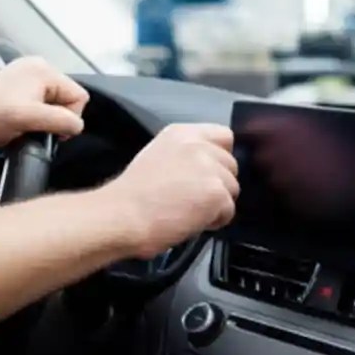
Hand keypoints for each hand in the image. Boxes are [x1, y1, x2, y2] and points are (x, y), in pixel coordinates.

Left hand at [0, 57, 89, 150]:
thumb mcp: (30, 119)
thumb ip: (61, 120)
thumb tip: (76, 126)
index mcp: (42, 69)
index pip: (78, 96)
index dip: (68, 117)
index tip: (48, 129)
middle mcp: (37, 68)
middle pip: (68, 99)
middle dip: (56, 118)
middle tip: (34, 127)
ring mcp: (27, 77)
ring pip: (55, 105)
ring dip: (45, 119)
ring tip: (25, 125)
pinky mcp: (19, 88)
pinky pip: (43, 105)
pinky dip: (36, 117)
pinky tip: (21, 122)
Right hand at [104, 123, 238, 259]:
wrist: (122, 215)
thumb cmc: (132, 196)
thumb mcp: (158, 156)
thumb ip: (185, 155)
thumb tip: (205, 170)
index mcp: (182, 133)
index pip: (224, 136)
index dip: (219, 157)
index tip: (205, 173)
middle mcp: (198, 145)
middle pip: (231, 165)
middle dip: (217, 183)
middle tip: (191, 198)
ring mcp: (210, 167)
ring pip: (232, 189)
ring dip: (216, 204)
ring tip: (188, 210)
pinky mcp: (216, 192)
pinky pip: (228, 211)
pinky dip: (214, 221)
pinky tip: (190, 220)